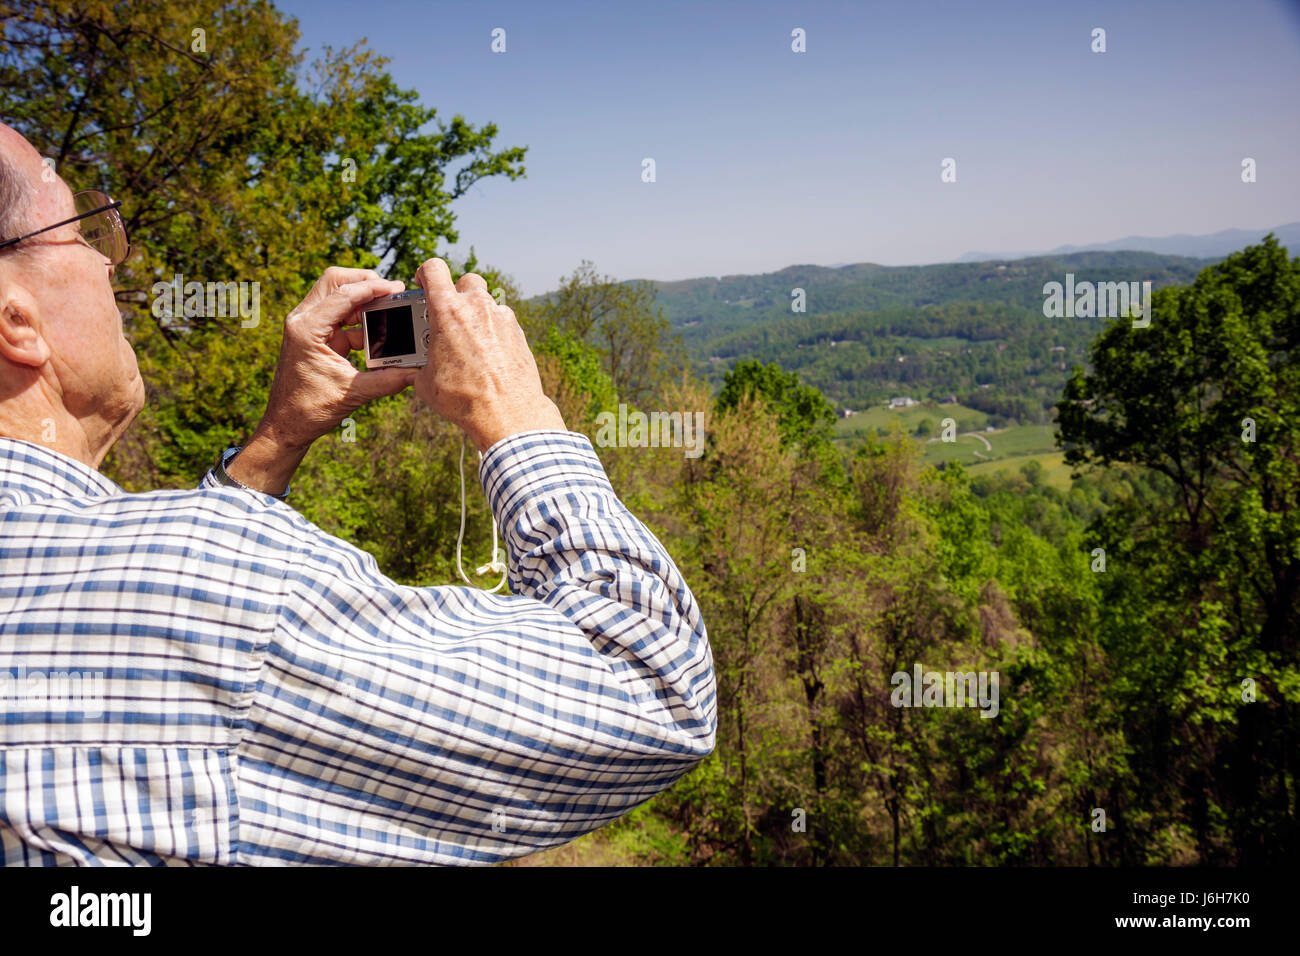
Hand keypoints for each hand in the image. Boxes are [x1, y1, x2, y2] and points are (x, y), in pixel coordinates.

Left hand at [227, 267, 414, 495]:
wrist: (285, 425)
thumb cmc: (308, 410)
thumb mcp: (352, 394)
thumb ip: (386, 381)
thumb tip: (416, 373)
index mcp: (306, 329)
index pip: (343, 294)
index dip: (372, 288)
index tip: (395, 288)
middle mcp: (303, 321)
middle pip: (335, 281)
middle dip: (364, 281)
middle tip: (391, 289)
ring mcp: (307, 326)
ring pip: (337, 295)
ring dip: (363, 300)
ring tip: (389, 308)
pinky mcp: (315, 336)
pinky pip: (340, 317)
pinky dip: (360, 319)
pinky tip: (379, 332)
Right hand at [412, 258, 565, 451]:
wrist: (506, 412)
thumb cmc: (462, 397)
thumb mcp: (426, 381)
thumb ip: (420, 363)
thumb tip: (418, 369)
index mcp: (447, 310)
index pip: (434, 268)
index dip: (426, 273)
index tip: (424, 285)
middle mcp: (477, 306)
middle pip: (466, 280)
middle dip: (457, 293)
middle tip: (450, 316)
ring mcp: (501, 316)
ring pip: (487, 301)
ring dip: (477, 312)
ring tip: (470, 339)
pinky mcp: (518, 331)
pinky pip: (502, 320)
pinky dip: (494, 330)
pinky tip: (490, 352)